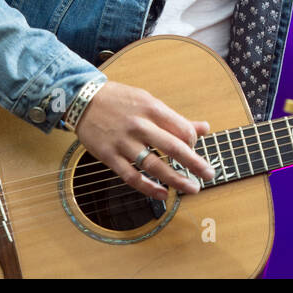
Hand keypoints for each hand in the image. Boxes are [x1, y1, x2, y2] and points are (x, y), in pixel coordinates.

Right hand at [74, 81, 215, 198]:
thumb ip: (176, 118)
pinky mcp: (109, 156)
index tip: (195, 149)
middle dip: (195, 164)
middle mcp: (140, 125)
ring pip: (154, 165)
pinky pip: (131, 176)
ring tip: (192, 188)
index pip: (182, 129)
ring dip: (175, 179)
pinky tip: (162, 194)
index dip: (193, 142)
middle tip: (210, 175)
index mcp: (152, 109)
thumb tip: (205, 128)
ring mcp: (124, 142)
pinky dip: (148, 187)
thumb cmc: (120, 100)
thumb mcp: (149, 101)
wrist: (83, 99)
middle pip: (173, 148)